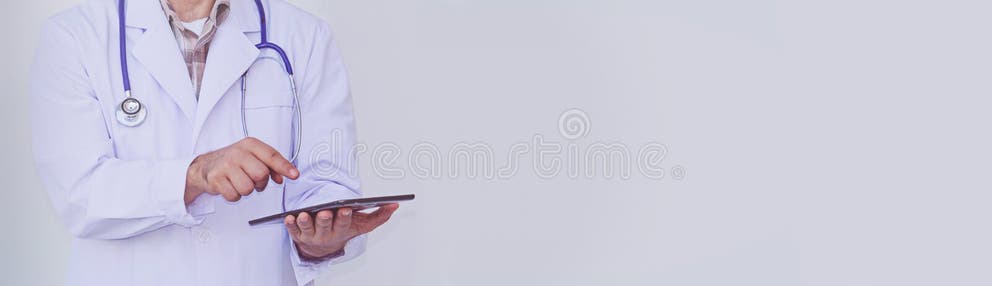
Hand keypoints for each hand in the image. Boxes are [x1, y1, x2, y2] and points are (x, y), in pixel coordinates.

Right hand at [184, 137, 299, 203]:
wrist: (205, 165)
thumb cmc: (233, 161)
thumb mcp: (252, 157)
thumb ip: (270, 165)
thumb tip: (283, 177)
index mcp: (250, 145)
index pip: (271, 156)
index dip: (284, 167)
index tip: (294, 175)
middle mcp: (238, 153)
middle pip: (261, 174)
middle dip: (260, 183)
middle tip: (254, 181)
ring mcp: (225, 165)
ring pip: (248, 188)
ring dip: (246, 190)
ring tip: (239, 182)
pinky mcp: (216, 179)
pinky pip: (235, 195)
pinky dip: (235, 195)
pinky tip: (230, 186)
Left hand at [285, 204, 398, 258]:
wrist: (324, 246)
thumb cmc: (343, 229)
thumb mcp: (361, 225)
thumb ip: (379, 216)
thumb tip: (394, 205)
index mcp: (342, 230)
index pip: (343, 223)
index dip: (344, 217)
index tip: (345, 209)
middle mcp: (326, 234)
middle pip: (325, 226)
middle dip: (325, 219)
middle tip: (325, 211)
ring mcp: (311, 235)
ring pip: (308, 228)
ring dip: (306, 222)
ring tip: (303, 214)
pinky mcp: (298, 234)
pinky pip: (293, 230)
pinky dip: (290, 224)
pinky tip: (289, 217)